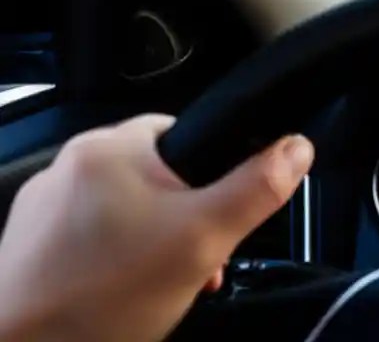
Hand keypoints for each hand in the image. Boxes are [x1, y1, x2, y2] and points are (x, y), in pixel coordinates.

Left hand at [0, 114, 312, 341]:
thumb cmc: (102, 297)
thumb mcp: (203, 240)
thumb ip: (256, 189)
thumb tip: (296, 148)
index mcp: (108, 146)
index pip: (183, 131)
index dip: (215, 174)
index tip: (219, 216)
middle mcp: (69, 165)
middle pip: (157, 177)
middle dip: (186, 221)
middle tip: (194, 264)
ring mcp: (43, 206)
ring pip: (125, 210)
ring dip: (153, 243)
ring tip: (158, 286)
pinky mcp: (31, 244)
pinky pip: (92, 238)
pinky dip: (115, 261)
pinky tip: (122, 294)